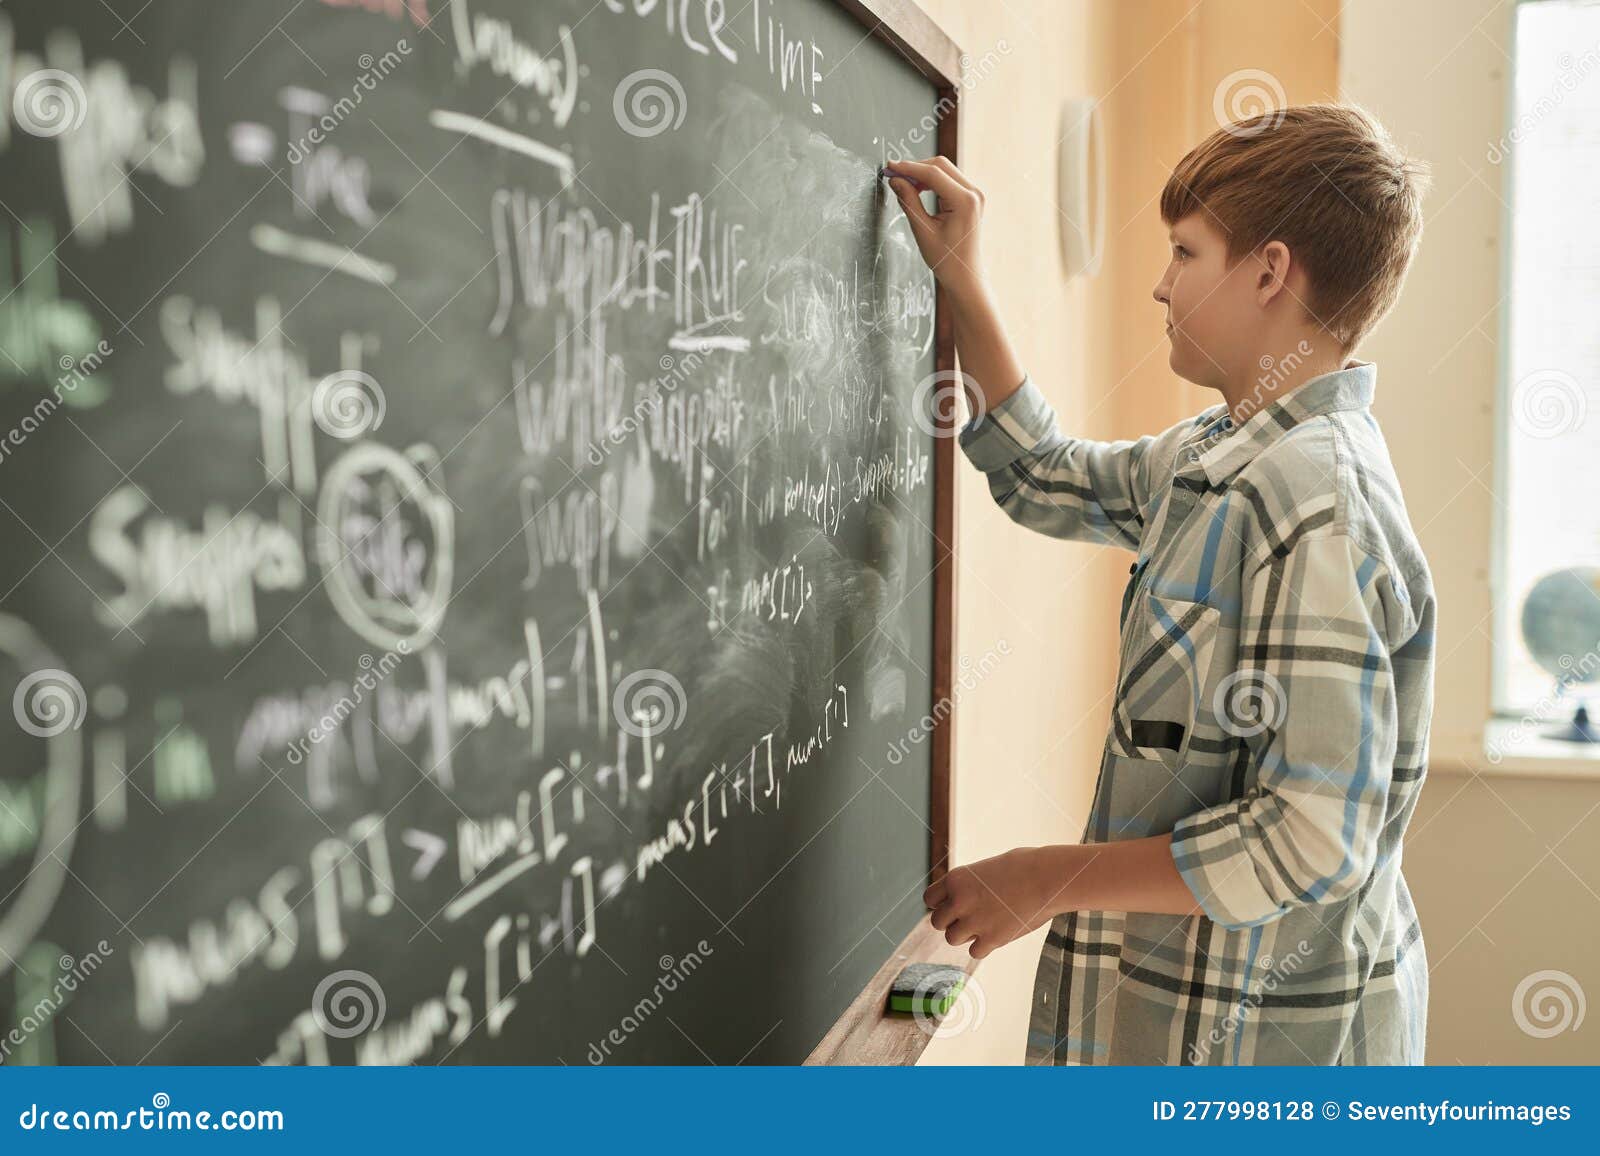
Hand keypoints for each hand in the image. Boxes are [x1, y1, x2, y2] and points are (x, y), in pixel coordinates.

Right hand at [884, 156, 987, 299]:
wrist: (964, 275)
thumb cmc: (946, 260)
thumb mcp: (922, 231)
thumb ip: (909, 202)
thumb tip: (895, 180)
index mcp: (965, 201)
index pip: (933, 173)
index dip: (908, 168)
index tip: (890, 167)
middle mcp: (974, 194)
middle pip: (940, 166)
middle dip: (915, 168)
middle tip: (894, 175)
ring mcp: (974, 194)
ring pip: (945, 170)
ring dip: (923, 173)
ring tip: (904, 184)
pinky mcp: (971, 198)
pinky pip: (949, 179)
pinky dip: (932, 180)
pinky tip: (917, 188)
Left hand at [923, 846, 1069, 958]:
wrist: (1050, 878)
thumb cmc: (1024, 866)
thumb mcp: (987, 868)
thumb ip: (969, 885)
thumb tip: (959, 900)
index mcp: (956, 879)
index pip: (929, 899)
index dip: (941, 903)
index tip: (954, 904)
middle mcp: (960, 901)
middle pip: (937, 922)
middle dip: (951, 921)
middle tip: (970, 917)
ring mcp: (975, 922)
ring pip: (952, 939)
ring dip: (965, 934)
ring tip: (984, 924)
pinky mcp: (992, 940)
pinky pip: (974, 951)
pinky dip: (983, 946)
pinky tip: (997, 933)